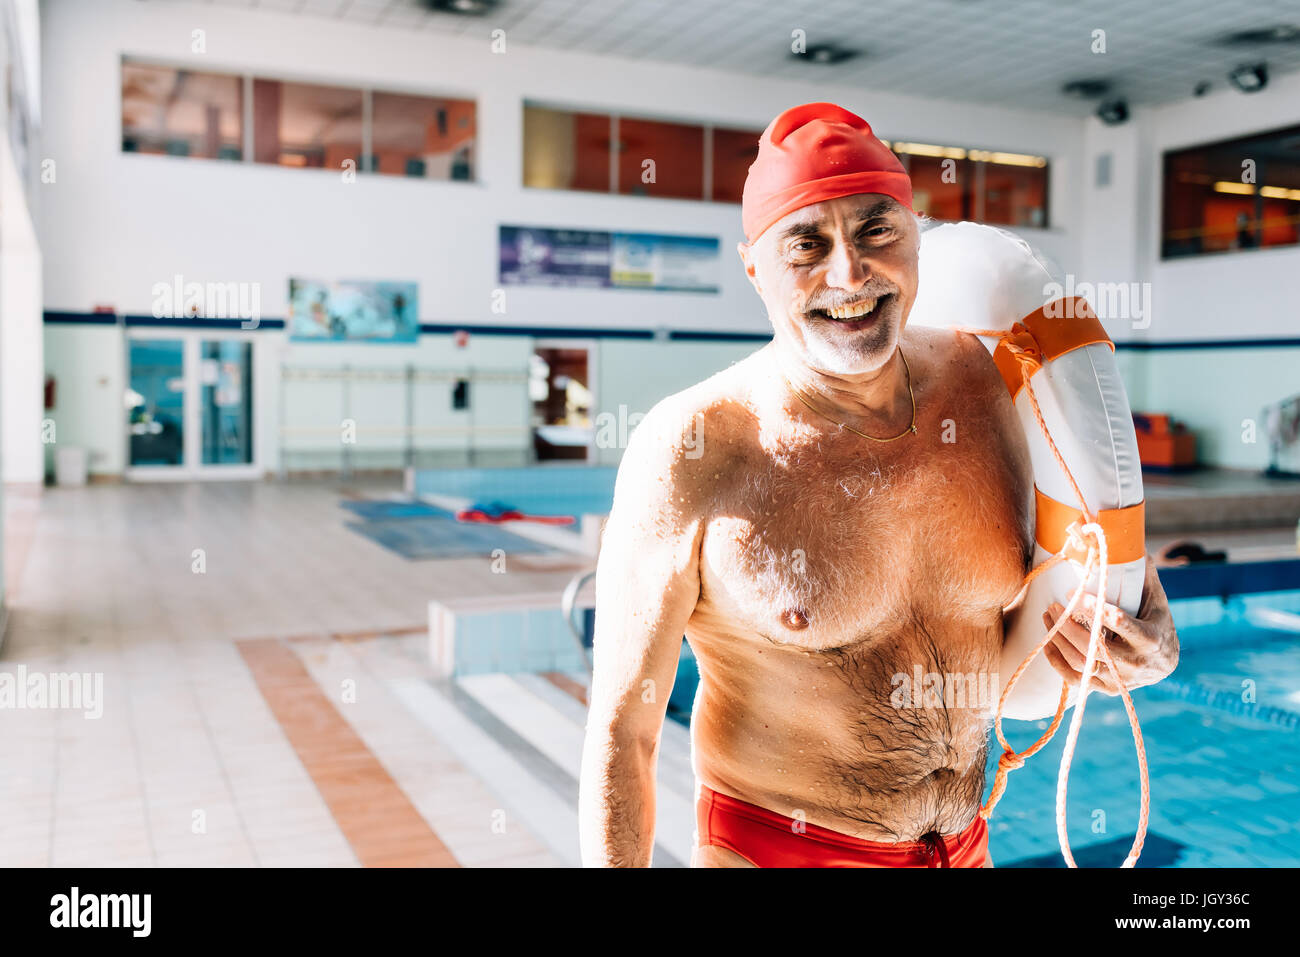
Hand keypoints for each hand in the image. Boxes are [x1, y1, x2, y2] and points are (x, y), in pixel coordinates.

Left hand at [1041, 555, 1178, 695]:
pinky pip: (1076, 680)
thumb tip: (1127, 542)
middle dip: (1068, 625)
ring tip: (1047, 616)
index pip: (1119, 623)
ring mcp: (1120, 679)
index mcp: (1150, 639)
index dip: (1095, 608)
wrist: (1165, 662)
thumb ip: (1142, 575)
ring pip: (1082, 663)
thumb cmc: (1156, 621)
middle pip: (1094, 646)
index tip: (1075, 593)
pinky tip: (1047, 642)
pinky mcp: (1106, 690)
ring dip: (1059, 640)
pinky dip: (1057, 662)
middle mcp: (1135, 663)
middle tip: (1053, 605)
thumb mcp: (1156, 599)